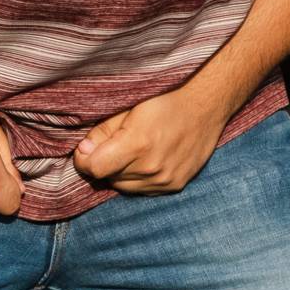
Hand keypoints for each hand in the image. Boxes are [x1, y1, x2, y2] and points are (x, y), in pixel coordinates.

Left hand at [72, 82, 229, 194]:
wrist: (207, 104)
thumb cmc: (166, 99)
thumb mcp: (129, 106)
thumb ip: (102, 131)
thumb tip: (83, 152)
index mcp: (138, 144)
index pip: (94, 168)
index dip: (84, 159)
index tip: (88, 148)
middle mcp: (151, 167)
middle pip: (108, 177)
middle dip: (105, 163)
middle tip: (118, 143)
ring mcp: (165, 179)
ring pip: (124, 186)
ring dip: (122, 172)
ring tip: (136, 151)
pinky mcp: (175, 185)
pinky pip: (144, 190)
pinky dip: (140, 178)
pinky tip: (150, 158)